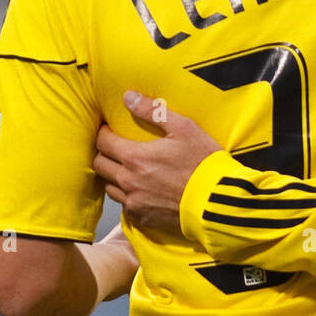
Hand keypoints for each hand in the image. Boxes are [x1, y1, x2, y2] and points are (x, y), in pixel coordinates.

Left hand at [94, 90, 221, 232]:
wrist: (216, 201)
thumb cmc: (203, 162)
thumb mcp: (184, 128)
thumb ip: (153, 112)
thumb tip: (128, 97)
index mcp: (135, 157)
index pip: (103, 142)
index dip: (103, 132)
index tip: (110, 129)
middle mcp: (128, 181)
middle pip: (99, 164)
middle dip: (104, 152)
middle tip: (115, 147)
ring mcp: (133, 202)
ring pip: (108, 186)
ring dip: (113, 175)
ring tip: (126, 168)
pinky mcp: (142, 218)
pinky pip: (124, 205)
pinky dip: (127, 195)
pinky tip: (140, 188)